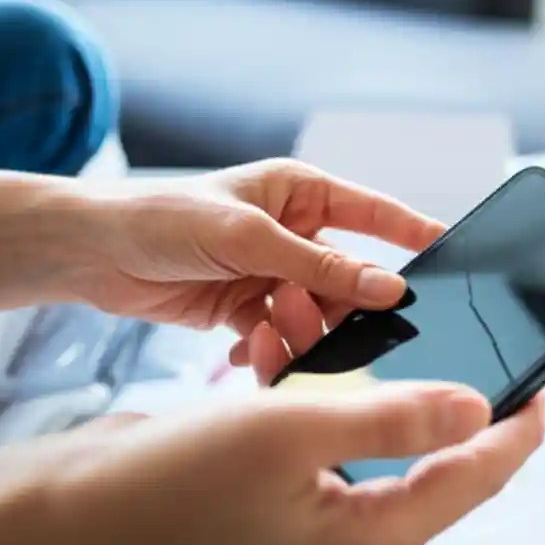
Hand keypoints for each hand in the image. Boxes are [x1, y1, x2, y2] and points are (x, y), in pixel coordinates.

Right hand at [0, 383, 544, 544]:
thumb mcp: (290, 437)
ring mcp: (308, 534)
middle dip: (453, 407)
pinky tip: (315, 375)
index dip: (519, 432)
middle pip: (435, 475)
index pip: (475, 483)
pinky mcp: (274, 513)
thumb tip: (475, 409)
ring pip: (378, 461)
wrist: (58, 527)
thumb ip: (394, 420)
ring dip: (383, 401)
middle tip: (480, 358)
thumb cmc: (156, 497)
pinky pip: (327, 460)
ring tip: (387, 351)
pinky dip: (332, 414)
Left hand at [72, 159, 444, 381]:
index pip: (375, 213)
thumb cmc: (160, 217)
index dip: (415, 233)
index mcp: (300, 193)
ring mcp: (271, 274)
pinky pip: (281, 338)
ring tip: (260, 336)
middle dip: (335, 307)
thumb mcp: (247, 237)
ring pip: (316, 316)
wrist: (91, 253)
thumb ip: (319, 266)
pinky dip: (267, 351)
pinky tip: (240, 349)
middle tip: (315, 323)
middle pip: (347, 278)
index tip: (454, 254)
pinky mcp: (246, 310)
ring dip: (295, 334)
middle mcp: (292, 233)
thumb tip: (386, 287)